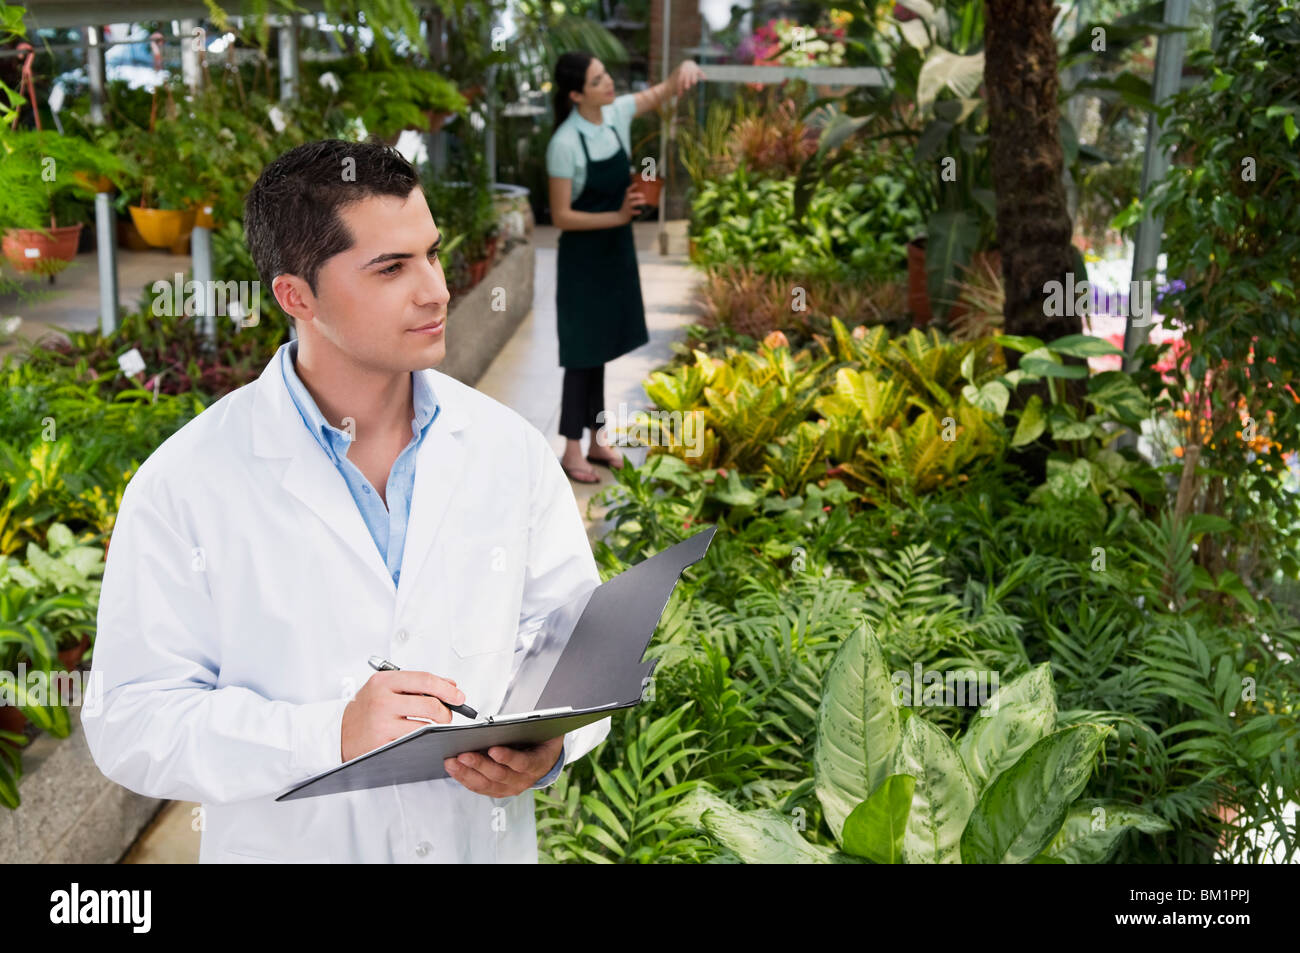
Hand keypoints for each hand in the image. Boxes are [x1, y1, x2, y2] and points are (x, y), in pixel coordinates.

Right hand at [341, 670, 463, 762]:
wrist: (337, 733)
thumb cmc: (365, 709)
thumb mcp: (385, 687)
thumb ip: (416, 684)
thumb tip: (450, 686)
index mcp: (383, 682)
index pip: (425, 680)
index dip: (447, 689)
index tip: (459, 697)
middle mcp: (382, 701)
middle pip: (430, 705)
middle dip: (446, 712)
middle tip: (448, 716)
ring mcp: (382, 724)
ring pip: (425, 726)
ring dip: (437, 728)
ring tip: (435, 727)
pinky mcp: (382, 744)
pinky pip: (414, 742)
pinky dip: (424, 741)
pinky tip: (423, 738)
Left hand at [443, 733, 564, 797]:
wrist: (545, 760)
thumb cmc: (540, 742)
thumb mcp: (541, 732)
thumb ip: (528, 727)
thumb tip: (505, 721)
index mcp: (537, 763)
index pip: (522, 762)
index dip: (508, 758)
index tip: (493, 750)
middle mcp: (523, 780)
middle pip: (499, 775)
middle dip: (479, 764)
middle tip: (463, 755)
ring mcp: (510, 788)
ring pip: (486, 784)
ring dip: (467, 773)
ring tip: (452, 762)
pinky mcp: (498, 791)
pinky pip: (479, 788)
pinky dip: (465, 778)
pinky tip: (454, 770)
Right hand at [620, 184, 646, 222]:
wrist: (621, 217)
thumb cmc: (627, 207)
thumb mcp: (629, 200)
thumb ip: (635, 196)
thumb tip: (645, 193)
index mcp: (627, 197)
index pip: (628, 190)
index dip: (632, 187)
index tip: (637, 184)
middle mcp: (626, 201)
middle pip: (629, 196)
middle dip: (636, 195)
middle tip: (643, 195)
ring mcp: (627, 207)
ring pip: (632, 203)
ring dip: (638, 202)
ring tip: (644, 201)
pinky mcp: (628, 213)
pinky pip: (632, 212)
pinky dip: (636, 212)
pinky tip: (640, 211)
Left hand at [673, 60, 703, 95]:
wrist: (687, 63)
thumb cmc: (682, 74)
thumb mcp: (679, 79)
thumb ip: (679, 87)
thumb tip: (679, 97)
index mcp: (680, 72)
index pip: (679, 80)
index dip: (680, 86)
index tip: (680, 94)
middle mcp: (686, 70)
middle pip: (686, 75)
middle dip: (686, 81)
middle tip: (687, 88)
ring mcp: (692, 69)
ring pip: (693, 73)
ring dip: (693, 77)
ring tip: (693, 83)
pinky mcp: (697, 69)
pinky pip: (700, 72)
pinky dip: (702, 75)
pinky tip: (705, 79)